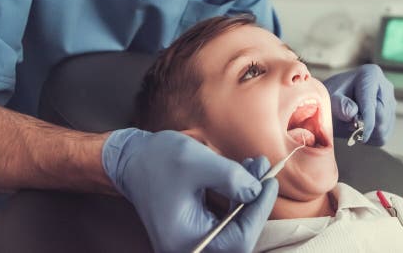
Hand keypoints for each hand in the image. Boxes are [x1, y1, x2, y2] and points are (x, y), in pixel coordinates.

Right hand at [102, 128, 277, 252]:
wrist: (132, 158)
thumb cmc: (159, 159)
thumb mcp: (198, 162)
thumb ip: (231, 178)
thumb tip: (257, 192)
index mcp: (185, 240)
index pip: (237, 240)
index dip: (259, 212)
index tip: (270, 184)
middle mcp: (187, 247)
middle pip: (237, 238)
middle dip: (255, 204)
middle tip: (265, 172)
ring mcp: (190, 241)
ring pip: (233, 229)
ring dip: (248, 198)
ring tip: (255, 167)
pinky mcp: (193, 229)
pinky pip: (223, 221)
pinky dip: (236, 198)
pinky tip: (244, 174)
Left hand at [324, 64, 395, 145]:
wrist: (333, 101)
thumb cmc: (330, 97)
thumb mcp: (329, 98)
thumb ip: (338, 105)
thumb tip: (351, 113)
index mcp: (372, 75)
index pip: (371, 104)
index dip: (366, 123)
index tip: (362, 137)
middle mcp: (386, 87)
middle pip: (381, 118)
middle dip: (363, 126)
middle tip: (346, 124)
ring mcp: (391, 102)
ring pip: (383, 130)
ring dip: (365, 132)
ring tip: (350, 123)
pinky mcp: (390, 118)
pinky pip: (383, 136)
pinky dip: (368, 137)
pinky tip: (358, 127)